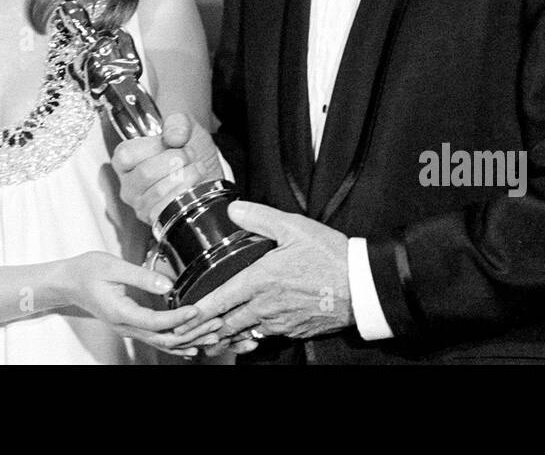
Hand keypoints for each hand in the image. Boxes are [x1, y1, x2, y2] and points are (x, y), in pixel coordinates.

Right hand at [59, 252, 222, 357]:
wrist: (68, 283)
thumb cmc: (87, 271)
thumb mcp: (112, 266)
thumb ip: (140, 275)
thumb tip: (168, 285)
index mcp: (121, 312)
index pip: (155, 321)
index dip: (178, 318)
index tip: (197, 310)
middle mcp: (126, 326)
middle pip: (164, 338)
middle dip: (191, 332)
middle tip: (215, 323)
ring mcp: (128, 329)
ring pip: (162, 342)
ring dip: (188, 339)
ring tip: (211, 334)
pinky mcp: (131, 326)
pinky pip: (156, 340)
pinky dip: (176, 343)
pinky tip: (192, 345)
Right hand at [111, 113, 223, 226]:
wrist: (207, 174)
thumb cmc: (189, 151)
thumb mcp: (185, 127)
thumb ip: (177, 123)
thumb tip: (174, 136)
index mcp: (126, 161)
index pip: (126, 155)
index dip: (153, 146)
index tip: (172, 141)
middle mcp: (129, 184)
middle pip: (145, 173)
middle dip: (175, 160)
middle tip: (188, 154)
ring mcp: (141, 204)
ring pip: (159, 191)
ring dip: (185, 175)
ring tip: (195, 167)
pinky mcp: (156, 219)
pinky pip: (169, 208)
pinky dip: (187, 192)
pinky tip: (195, 184)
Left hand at [176, 202, 352, 347]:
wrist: (363, 286)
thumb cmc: (330, 256)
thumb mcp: (294, 227)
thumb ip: (260, 218)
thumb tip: (233, 209)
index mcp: (261, 281)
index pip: (220, 299)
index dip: (198, 310)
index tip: (182, 315)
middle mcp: (266, 306)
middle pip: (227, 324)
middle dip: (207, 328)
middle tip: (191, 330)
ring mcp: (281, 323)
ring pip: (245, 333)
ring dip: (227, 334)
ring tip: (212, 335)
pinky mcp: (295, 331)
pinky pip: (266, 336)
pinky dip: (252, 336)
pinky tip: (247, 332)